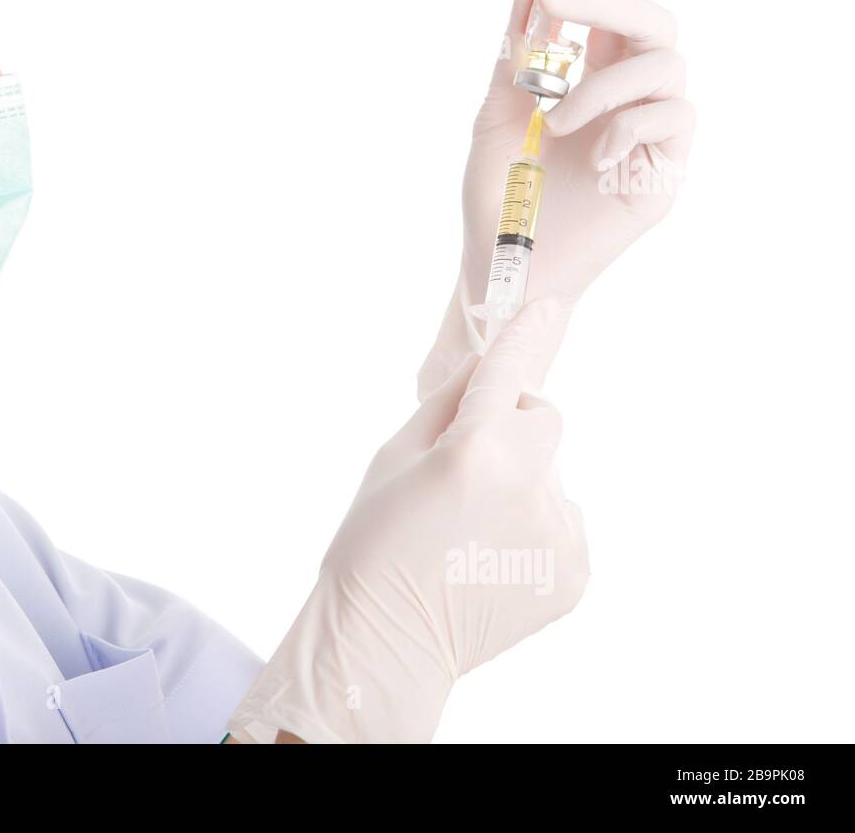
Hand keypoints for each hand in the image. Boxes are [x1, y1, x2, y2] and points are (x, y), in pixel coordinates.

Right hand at [226, 297, 588, 742]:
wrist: (386, 642)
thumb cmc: (373, 544)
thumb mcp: (392, 457)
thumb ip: (447, 404)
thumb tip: (486, 364)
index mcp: (474, 450)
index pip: (507, 372)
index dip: (523, 334)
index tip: (545, 306)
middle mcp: (528, 485)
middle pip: (541, 419)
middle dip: (510, 427)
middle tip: (463, 469)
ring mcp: (558, 533)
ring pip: (548, 474)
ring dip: (520, 483)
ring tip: (470, 531)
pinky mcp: (575, 572)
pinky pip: (560, 521)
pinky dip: (532, 528)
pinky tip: (491, 558)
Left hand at [419, 0, 694, 395]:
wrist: (502, 266)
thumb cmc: (496, 197)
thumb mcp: (494, 117)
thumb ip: (515, 54)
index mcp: (583, 75)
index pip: (606, 7)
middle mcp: (624, 96)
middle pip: (648, 19)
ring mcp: (649, 131)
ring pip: (666, 64)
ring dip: (604, 82)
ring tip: (556, 120)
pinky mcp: (665, 170)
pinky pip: (676, 117)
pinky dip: (629, 124)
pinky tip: (591, 156)